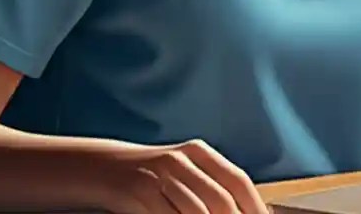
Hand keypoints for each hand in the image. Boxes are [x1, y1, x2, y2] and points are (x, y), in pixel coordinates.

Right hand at [104, 138, 269, 213]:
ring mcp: (161, 174)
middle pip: (221, 199)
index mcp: (200, 152)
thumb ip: (212, 188)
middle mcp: (183, 160)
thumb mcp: (184, 172)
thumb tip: (247, 210)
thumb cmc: (153, 176)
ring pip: (197, 212)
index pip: (238, 180)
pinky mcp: (141, 190)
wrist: (106, 168)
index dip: (254, 205)